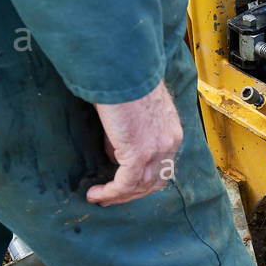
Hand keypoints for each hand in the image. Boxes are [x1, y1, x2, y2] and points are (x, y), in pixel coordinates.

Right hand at [86, 79, 183, 205]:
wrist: (123, 68)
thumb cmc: (123, 80)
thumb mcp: (132, 110)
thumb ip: (128, 132)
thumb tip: (115, 151)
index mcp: (171, 131)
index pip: (162, 165)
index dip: (143, 178)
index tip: (122, 181)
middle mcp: (169, 143)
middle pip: (155, 181)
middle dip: (132, 193)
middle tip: (111, 197)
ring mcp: (157, 150)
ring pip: (140, 186)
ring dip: (118, 196)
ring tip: (100, 197)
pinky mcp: (140, 153)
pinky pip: (125, 184)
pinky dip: (109, 192)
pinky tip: (95, 193)